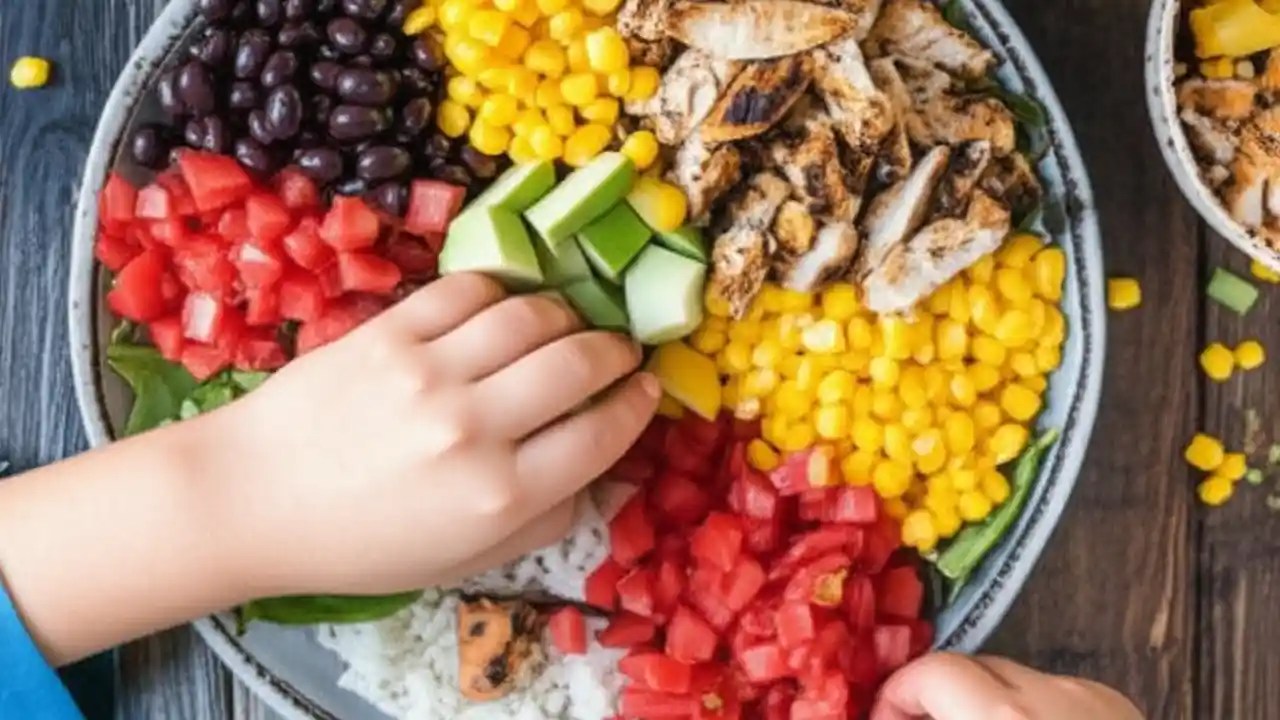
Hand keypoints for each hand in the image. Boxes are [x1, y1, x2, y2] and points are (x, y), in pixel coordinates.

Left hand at [207, 273, 659, 596]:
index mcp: (498, 497)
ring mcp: (429, 371)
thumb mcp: (463, 560)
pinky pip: (469, 290)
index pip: (601, 435)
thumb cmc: (361, 543)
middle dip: (615, 352)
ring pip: (532, 315)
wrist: (252, 499)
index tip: (646, 391)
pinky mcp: (389, 330)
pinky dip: (503, 291)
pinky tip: (507, 307)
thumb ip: (543, 523)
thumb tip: (604, 477)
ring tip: (567, 327)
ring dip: (566, 316)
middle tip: (618, 353)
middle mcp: (473, 428)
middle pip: (578, 363)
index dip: (637, 406)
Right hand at [871, 653, 1142, 719]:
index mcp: (1000, 719)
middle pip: (967, 670)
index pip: (929, 675)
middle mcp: (1049, 696)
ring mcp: (1092, 700)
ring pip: (1012, 681)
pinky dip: (1031, 715)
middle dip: (933, 703)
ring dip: (979, 708)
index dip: (893, 699)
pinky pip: (1058, 698)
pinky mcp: (1121, 711)